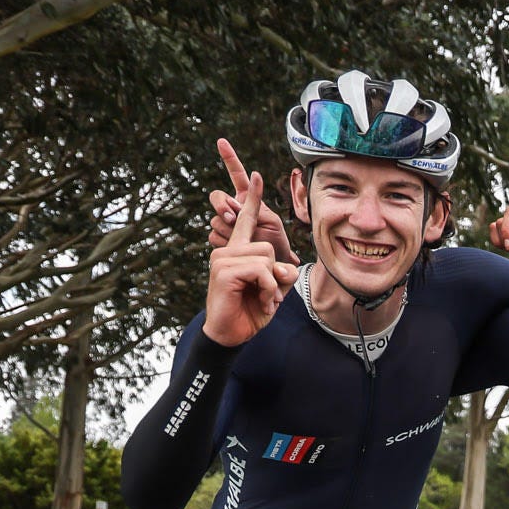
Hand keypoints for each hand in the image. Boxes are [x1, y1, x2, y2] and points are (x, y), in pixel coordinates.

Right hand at [201, 172, 298, 346]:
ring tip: (262, 298)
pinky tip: (259, 302)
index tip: (257, 175)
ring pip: (265, 258)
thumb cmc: (251, 311)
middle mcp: (227, 250)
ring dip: (272, 285)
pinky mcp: (224, 270)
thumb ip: (283, 273)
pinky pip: (261, 270)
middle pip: (267, 246)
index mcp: (238, 250)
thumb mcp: (274, 289)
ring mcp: (222, 258)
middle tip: (268, 293)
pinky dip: (267, 290)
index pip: (246, 219)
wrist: (231, 334)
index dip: (252, 198)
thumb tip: (286, 267)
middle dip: (276, 274)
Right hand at [205, 139, 296, 262]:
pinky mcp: (218, 241)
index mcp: (248, 201)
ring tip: (247, 243)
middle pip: (217, 197)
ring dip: (231, 230)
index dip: (230, 159)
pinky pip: (215, 235)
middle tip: (233, 217)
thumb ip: (256, 212)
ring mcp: (223, 225)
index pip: (236, 176)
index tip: (221, 141)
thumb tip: (234, 206)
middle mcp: (232, 210)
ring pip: (216, 219)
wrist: (269, 273)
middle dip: (223, 206)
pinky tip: (239, 251)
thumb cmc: (277, 249)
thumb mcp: (273, 226)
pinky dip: (227, 243)